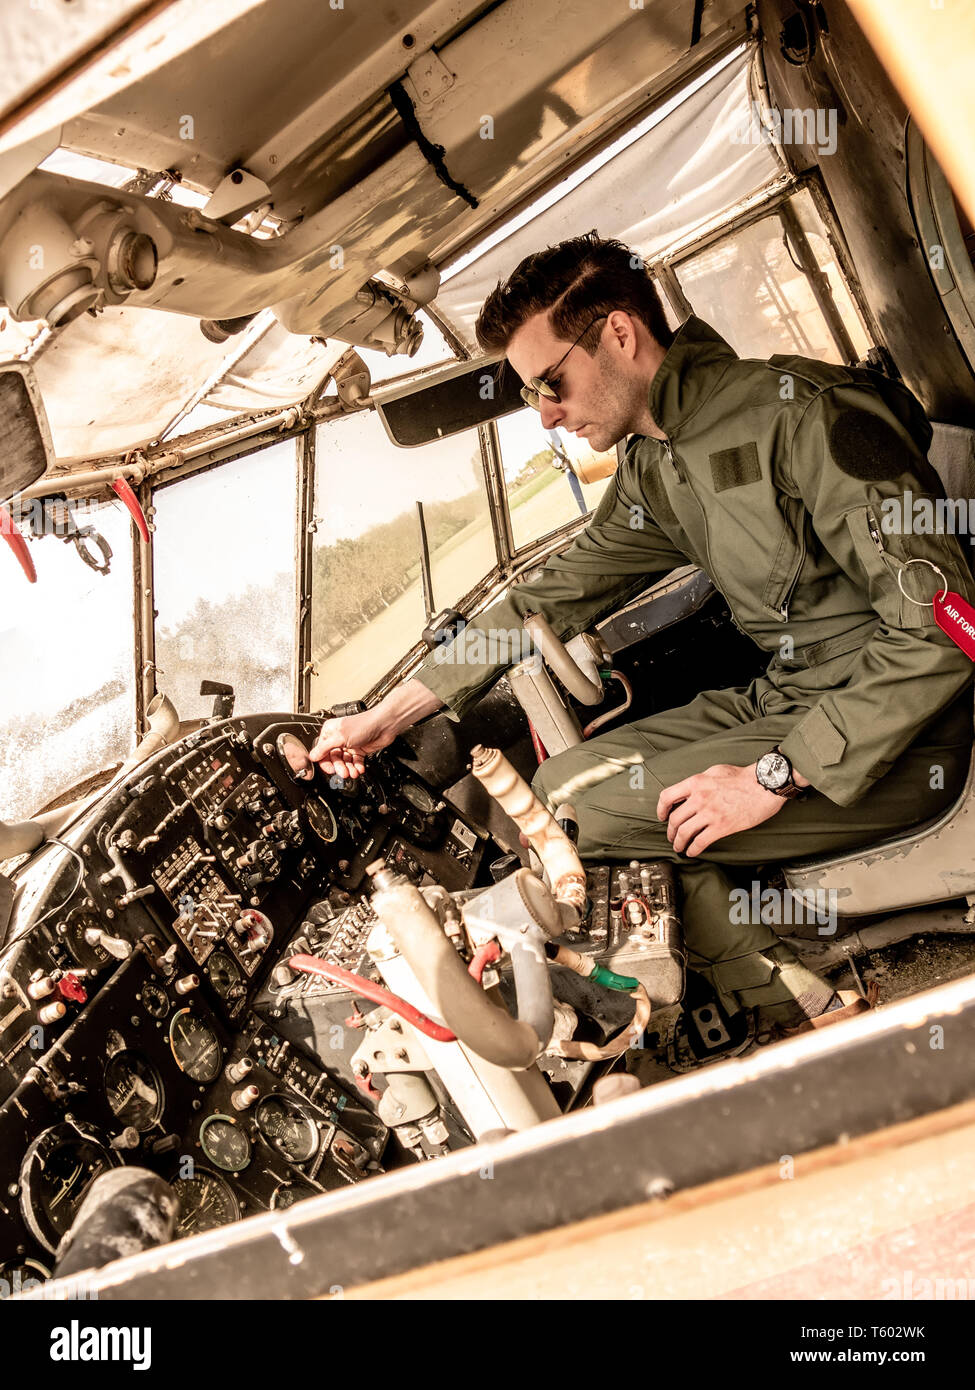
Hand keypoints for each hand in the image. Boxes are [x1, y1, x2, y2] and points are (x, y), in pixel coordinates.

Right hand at [309, 707, 397, 779]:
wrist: (384, 725)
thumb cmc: (364, 724)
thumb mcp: (340, 737)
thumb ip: (325, 748)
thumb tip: (313, 756)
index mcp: (330, 732)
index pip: (322, 751)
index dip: (325, 762)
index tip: (330, 770)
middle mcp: (338, 738)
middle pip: (334, 758)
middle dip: (339, 767)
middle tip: (344, 773)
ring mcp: (349, 744)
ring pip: (345, 761)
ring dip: (349, 768)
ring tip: (353, 773)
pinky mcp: (359, 749)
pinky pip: (355, 762)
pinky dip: (356, 767)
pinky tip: (359, 769)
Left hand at [656, 763, 785, 856]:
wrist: (764, 785)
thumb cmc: (743, 776)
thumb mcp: (715, 771)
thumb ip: (700, 781)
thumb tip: (690, 791)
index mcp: (696, 782)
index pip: (667, 797)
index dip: (661, 809)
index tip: (662, 816)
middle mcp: (699, 798)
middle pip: (674, 819)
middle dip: (670, 831)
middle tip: (672, 836)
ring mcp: (710, 813)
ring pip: (684, 832)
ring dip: (678, 843)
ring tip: (679, 847)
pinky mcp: (722, 826)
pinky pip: (701, 842)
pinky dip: (693, 849)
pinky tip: (692, 852)